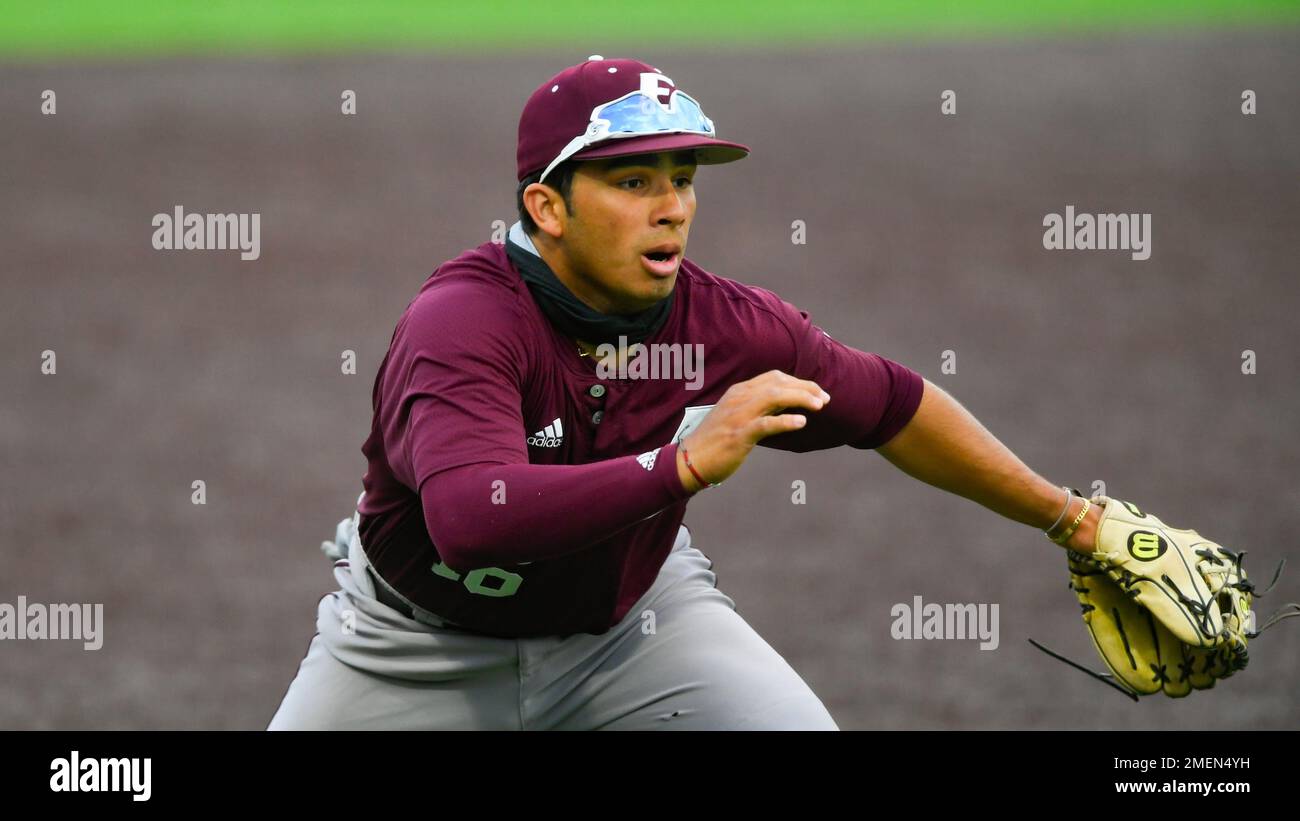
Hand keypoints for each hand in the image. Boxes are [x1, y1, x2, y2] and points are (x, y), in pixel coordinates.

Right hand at [677, 369, 828, 490]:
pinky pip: (766, 424)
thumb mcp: (737, 415)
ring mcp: (739, 415)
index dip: (799, 382)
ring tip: (819, 405)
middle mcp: (740, 398)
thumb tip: (787, 405)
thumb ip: (759, 407)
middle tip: (825, 398)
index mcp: (739, 391)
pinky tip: (801, 422)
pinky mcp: (739, 435)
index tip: (816, 392)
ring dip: (801, 399)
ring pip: (774, 397)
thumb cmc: (716, 440)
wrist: (691, 459)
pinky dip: (785, 421)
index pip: (774, 377)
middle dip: (805, 388)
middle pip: (778, 383)